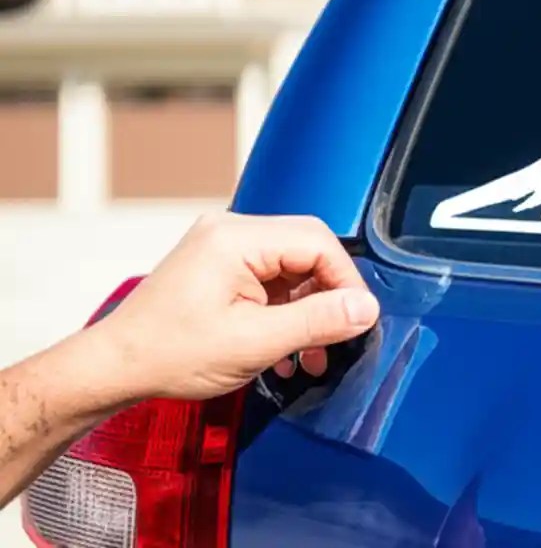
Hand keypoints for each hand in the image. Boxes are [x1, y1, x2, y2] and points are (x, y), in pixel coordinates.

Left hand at [89, 212, 379, 401]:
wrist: (114, 367)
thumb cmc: (170, 354)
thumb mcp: (254, 343)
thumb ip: (317, 322)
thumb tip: (366, 309)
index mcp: (236, 239)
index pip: (318, 242)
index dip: (346, 281)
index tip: (358, 320)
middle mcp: (230, 232)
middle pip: (308, 249)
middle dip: (330, 294)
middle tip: (341, 335)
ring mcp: (223, 247)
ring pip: (293, 266)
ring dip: (310, 309)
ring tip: (313, 354)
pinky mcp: (220, 266)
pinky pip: (272, 279)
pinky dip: (287, 310)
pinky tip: (289, 348)